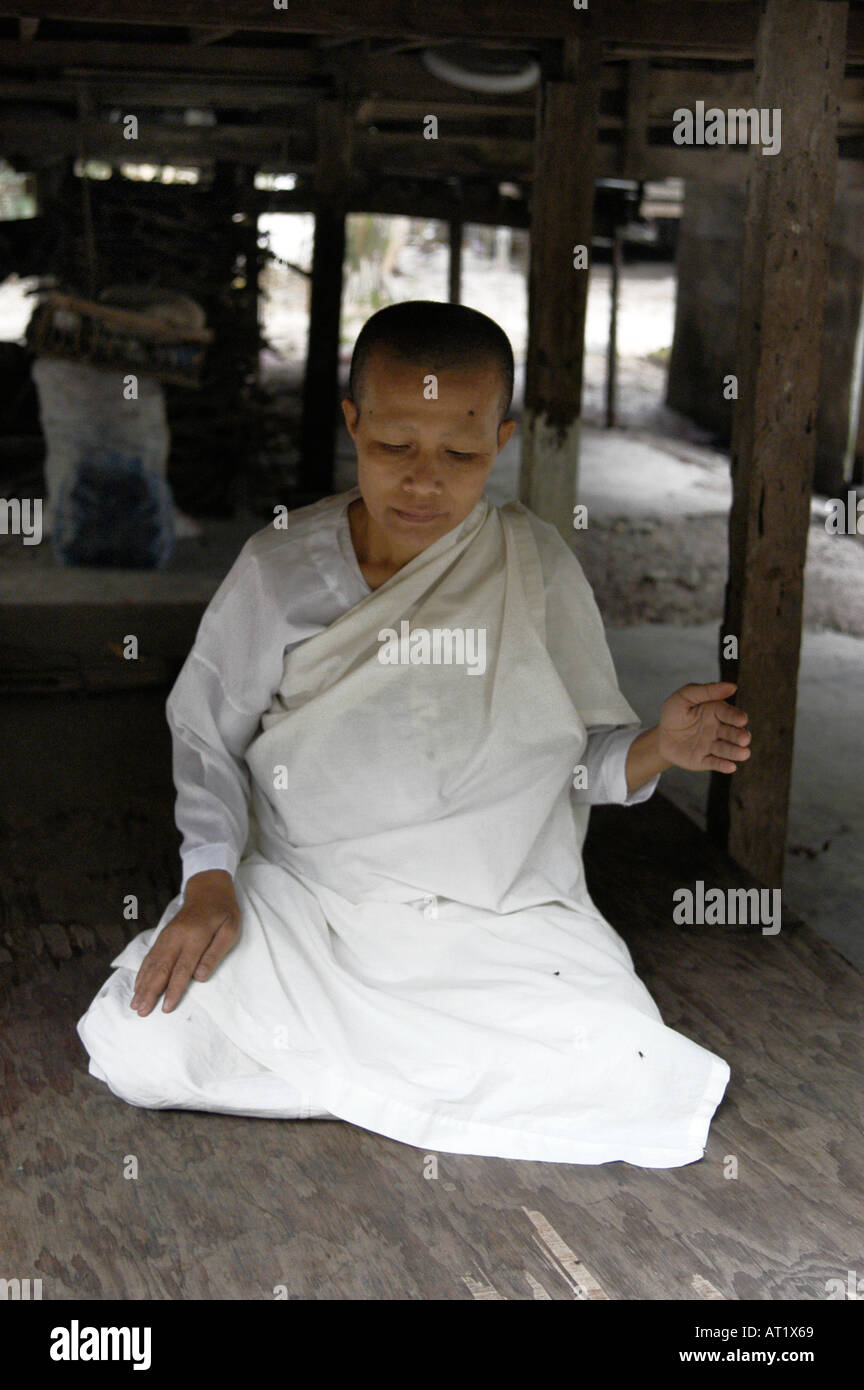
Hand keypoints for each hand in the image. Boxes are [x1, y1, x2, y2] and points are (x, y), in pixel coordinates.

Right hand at [129, 869, 240, 1015]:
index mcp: (196, 936)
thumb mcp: (230, 930)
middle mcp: (176, 937)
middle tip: (141, 1012)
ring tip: (135, 1005)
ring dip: (142, 985)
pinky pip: (149, 957)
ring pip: (152, 964)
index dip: (174, 989)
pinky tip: (137, 986)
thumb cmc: (223, 912)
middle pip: (161, 968)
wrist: (208, 889)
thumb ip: (215, 953)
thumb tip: (200, 977)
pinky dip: (142, 973)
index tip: (166, 1008)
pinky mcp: (163, 936)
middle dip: (150, 992)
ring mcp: (167, 936)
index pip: (182, 968)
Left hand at [657, 681, 751, 773]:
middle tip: (744, 739)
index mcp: (716, 712)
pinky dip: (723, 765)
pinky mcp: (704, 760)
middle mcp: (718, 730)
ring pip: (726, 749)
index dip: (735, 717)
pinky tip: (731, 767)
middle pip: (732, 733)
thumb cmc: (674, 712)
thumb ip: (706, 691)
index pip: (728, 713)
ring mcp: (712, 746)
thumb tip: (733, 687)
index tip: (742, 720)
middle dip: (739, 736)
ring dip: (735, 752)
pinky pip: (714, 763)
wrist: (661, 736)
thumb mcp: (685, 696)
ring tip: (744, 753)